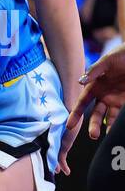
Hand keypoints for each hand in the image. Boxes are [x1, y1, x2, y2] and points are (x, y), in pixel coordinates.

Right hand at [57, 47, 124, 174]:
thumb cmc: (121, 55)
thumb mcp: (107, 61)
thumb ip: (94, 71)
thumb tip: (80, 82)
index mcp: (95, 86)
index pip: (83, 103)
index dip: (75, 114)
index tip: (69, 125)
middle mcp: (104, 96)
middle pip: (96, 114)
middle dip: (93, 125)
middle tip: (93, 135)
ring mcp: (116, 101)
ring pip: (110, 118)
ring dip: (108, 128)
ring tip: (109, 135)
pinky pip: (122, 116)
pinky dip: (119, 123)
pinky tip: (118, 129)